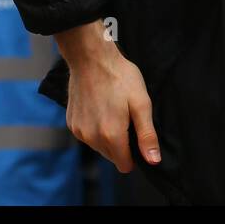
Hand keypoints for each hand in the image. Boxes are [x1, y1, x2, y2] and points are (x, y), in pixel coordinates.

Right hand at [56, 21, 160, 172]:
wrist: (91, 59)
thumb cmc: (120, 77)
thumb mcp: (142, 103)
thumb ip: (147, 135)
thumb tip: (153, 160)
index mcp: (111, 135)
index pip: (124, 165)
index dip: (134, 154)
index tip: (137, 135)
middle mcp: (92, 138)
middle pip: (112, 156)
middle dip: (121, 144)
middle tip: (126, 117)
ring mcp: (79, 131)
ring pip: (99, 147)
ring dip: (107, 136)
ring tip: (113, 110)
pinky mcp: (71, 123)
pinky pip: (87, 135)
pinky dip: (95, 128)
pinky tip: (100, 108)